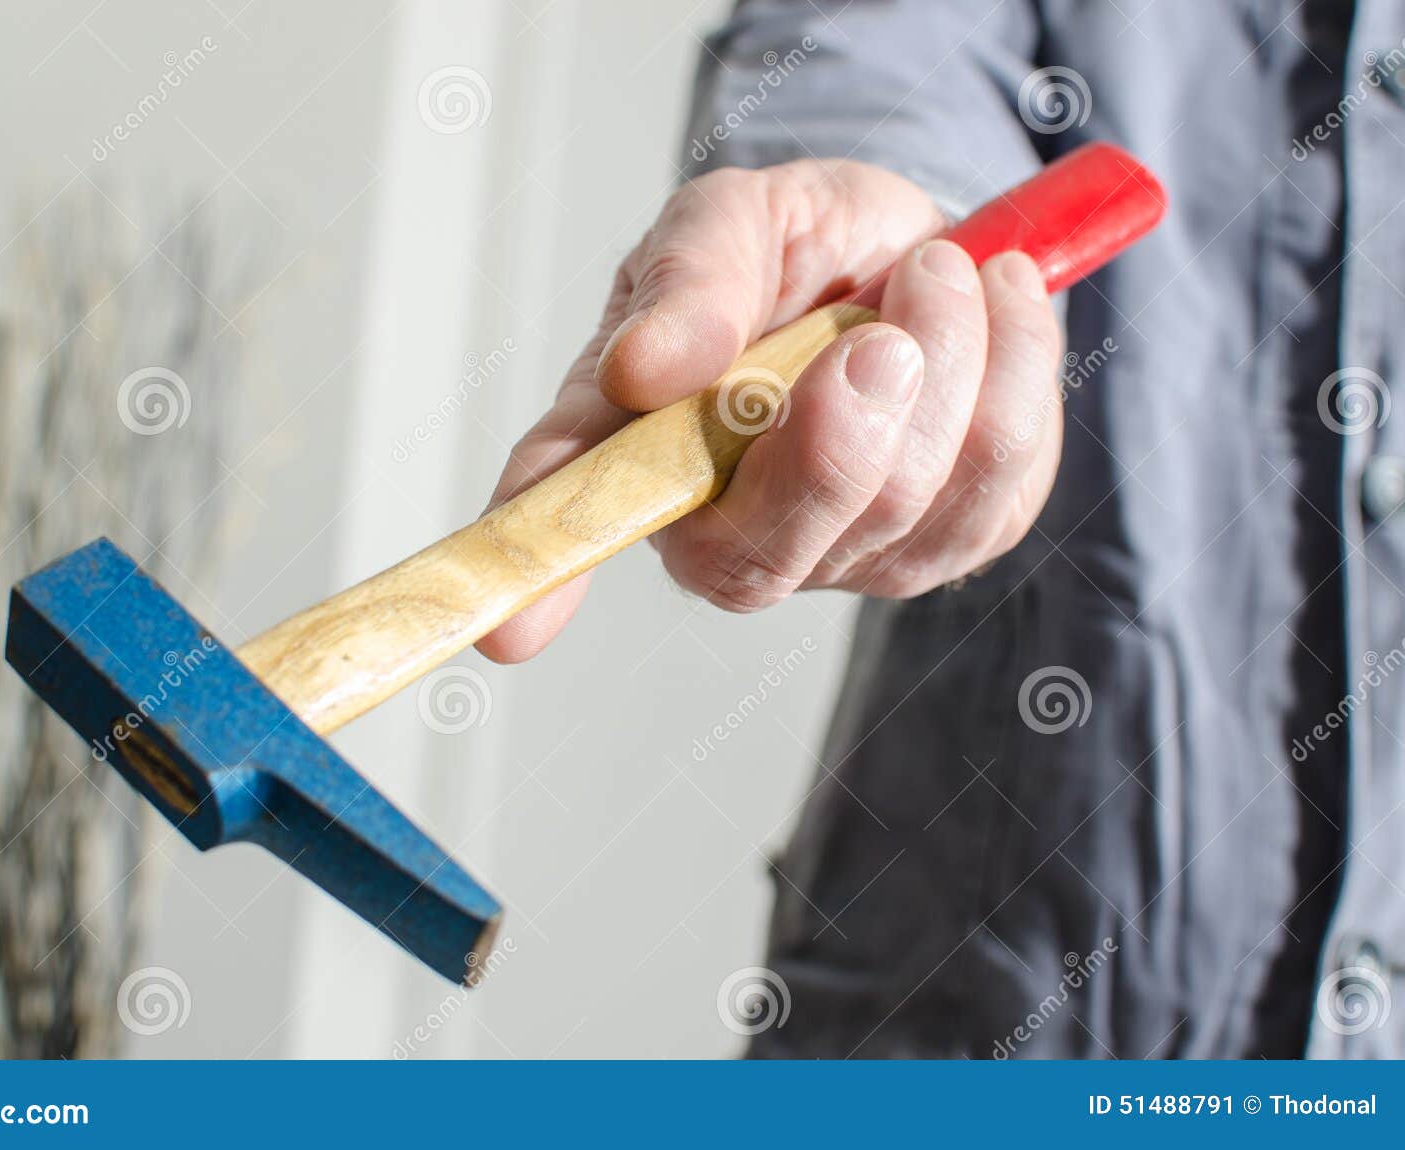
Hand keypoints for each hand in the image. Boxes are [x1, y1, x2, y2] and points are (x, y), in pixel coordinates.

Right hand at [476, 159, 1063, 663]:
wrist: (921, 246)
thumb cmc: (800, 249)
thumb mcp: (735, 221)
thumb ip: (693, 281)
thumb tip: (645, 367)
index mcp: (648, 454)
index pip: (583, 520)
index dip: (544, 577)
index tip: (508, 634)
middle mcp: (735, 529)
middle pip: (769, 547)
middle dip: (842, 428)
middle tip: (882, 322)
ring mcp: (846, 555)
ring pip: (906, 500)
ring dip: (948, 355)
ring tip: (934, 274)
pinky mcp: (953, 541)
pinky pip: (1000, 476)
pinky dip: (1014, 363)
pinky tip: (990, 310)